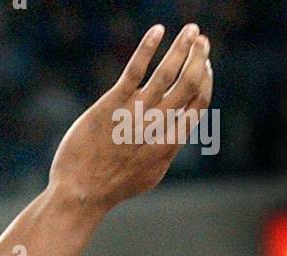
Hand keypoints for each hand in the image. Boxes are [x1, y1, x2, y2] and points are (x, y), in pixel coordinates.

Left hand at [50, 23, 212, 211]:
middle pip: (189, 84)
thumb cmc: (111, 187)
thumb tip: (176, 137)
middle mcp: (157, 127)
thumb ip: (165, 152)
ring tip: (192, 30)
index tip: (206, 66)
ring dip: (183, 47)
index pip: (199, 105)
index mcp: (169, 143)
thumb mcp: (148, 175)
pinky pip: (135, 70)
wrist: (80, 194)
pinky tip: (158, 30)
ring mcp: (135, 115)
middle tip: (201, 40)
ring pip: (167, 73)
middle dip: (200, 58)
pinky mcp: (112, 105)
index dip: (206, 82)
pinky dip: (149, 47)